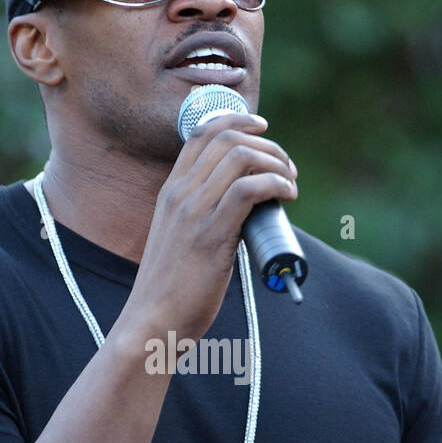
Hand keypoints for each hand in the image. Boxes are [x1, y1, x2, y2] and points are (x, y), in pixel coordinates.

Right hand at [124, 111, 296, 345]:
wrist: (151, 322)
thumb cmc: (170, 289)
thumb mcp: (179, 239)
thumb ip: (203, 217)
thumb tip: (243, 211)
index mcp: (170, 192)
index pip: (200, 133)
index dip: (236, 120)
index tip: (262, 129)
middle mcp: (180, 194)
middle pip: (226, 138)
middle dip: (266, 143)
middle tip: (286, 167)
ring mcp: (194, 212)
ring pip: (240, 157)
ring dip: (276, 162)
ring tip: (290, 182)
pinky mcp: (211, 235)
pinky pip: (249, 189)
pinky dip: (275, 184)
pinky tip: (286, 196)